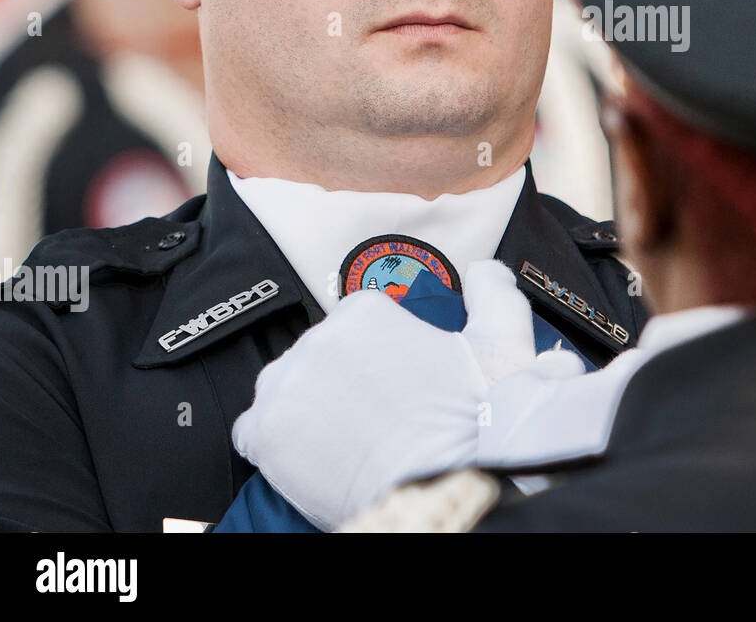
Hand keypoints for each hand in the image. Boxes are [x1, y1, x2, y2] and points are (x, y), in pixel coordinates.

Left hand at [232, 259, 536, 529]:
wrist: (442, 485)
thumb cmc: (472, 423)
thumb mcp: (501, 345)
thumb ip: (493, 293)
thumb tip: (486, 269)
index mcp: (365, 311)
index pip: (355, 322)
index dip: (379, 353)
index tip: (395, 378)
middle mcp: (317, 339)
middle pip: (319, 353)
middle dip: (342, 378)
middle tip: (378, 412)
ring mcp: (286, 387)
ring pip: (286, 388)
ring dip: (309, 405)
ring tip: (347, 435)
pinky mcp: (264, 434)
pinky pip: (253, 429)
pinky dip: (277, 440)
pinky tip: (313, 452)